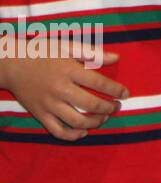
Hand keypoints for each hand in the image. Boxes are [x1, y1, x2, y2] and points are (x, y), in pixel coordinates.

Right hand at [0, 44, 127, 141]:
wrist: (12, 64)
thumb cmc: (43, 52)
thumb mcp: (68, 47)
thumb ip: (93, 53)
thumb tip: (117, 58)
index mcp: (69, 71)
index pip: (99, 83)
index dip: (116, 90)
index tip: (126, 94)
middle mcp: (60, 89)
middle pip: (91, 104)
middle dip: (109, 108)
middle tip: (117, 107)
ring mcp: (49, 104)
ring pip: (77, 121)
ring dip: (95, 122)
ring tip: (104, 118)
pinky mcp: (40, 114)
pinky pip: (58, 131)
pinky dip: (73, 135)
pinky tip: (84, 132)